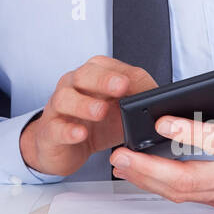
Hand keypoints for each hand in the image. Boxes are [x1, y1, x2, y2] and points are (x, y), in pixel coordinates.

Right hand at [20, 55, 156, 175]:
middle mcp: (72, 88)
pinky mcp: (50, 132)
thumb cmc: (94, 126)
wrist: (62, 148)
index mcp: (91, 78)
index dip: (123, 72)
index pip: (105, 65)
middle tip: (121, 87)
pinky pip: (56, 127)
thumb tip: (162, 101)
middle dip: (104, 79)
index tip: (139, 82)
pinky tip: (80, 133)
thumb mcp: (120, 112)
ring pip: (65, 98)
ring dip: (84, 104)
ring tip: (101, 111)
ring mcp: (58, 109)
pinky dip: (69, 130)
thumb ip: (137, 101)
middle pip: (83, 75)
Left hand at [108, 65, 213, 204]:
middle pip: (190, 180)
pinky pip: (185, 194)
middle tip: (122, 154)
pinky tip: (135, 172)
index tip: (162, 121)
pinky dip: (157, 185)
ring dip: (147, 179)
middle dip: (152, 169)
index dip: (190, 133)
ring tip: (119, 162)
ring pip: (183, 192)